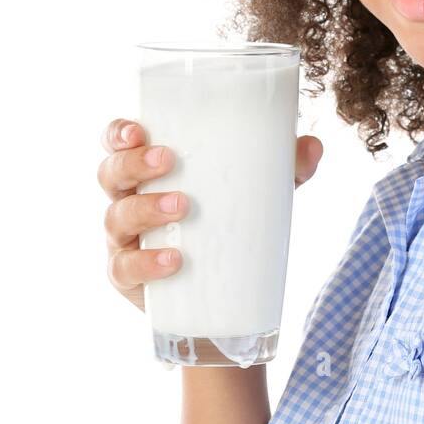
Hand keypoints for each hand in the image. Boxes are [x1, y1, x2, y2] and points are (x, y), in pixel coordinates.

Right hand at [98, 117, 323, 312]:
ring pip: (117, 217)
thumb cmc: (230, 221)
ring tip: (182, 207)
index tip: (136, 130)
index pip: (117, 143)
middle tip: (168, 160)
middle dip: (133, 163)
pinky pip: (125, 268)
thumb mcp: (259, 191)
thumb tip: (313, 145)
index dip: (118, 133)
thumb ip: (287, 167)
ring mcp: (124, 240)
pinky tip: (173, 259)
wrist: (221, 294)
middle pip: (111, 174)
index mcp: (149, 171)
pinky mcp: (129, 278)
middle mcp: (128, 199)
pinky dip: (146, 262)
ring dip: (146, 208)